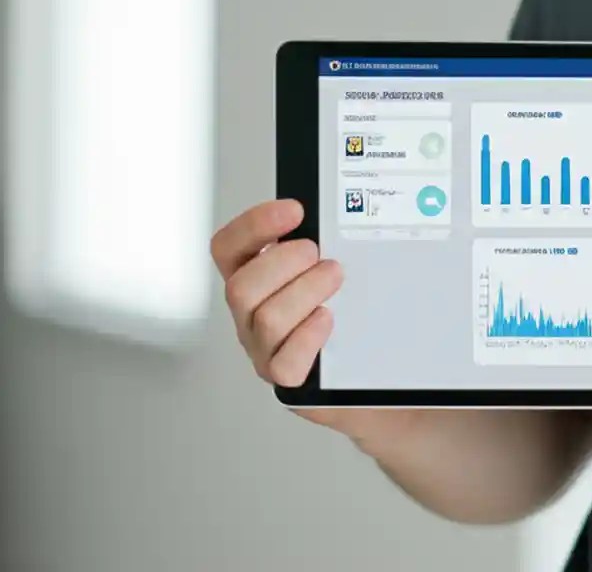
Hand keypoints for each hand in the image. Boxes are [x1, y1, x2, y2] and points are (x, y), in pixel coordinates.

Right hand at [211, 200, 425, 456]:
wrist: (363, 372)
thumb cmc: (341, 314)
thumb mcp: (327, 271)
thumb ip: (321, 244)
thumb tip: (338, 214)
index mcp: (253, 280)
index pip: (228, 249)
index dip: (254, 225)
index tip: (294, 210)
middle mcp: (250, 315)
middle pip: (240, 287)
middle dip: (285, 262)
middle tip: (319, 254)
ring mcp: (264, 349)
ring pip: (266, 320)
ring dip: (305, 292)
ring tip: (333, 278)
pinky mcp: (285, 380)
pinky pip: (285, 363)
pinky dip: (308, 337)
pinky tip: (327, 320)